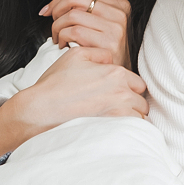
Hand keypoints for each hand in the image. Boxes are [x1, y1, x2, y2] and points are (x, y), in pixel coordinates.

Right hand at [0, 47, 147, 157]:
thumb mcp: (75, 55)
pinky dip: (128, 130)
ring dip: (131, 118)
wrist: (42, 108)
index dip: (128, 88)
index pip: (138, 83)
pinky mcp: (113, 129)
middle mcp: (121, 92)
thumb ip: (99, 53)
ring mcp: (119, 112)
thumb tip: (110, 59)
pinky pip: (133, 131)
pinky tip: (114, 128)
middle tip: (116, 107)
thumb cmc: (55, 84)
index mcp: (115, 73)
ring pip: (139, 117)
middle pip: (141, 101)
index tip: (117, 94)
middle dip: (132, 104)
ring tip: (115, 119)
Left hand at [40, 0, 132, 69]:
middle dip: (57, 11)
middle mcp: (119, 14)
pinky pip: (74, 31)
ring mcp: (116, 29)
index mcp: (119, 5)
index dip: (61, 2)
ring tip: (59, 38)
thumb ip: (78, 11)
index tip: (51, 13)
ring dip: (58, 27)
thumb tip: (47, 9)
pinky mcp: (108, 43)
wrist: (116, 77)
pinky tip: (64, 45)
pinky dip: (63, 37)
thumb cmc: (103, 52)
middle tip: (55, 26)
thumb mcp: (97, 27)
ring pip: (72, 15)